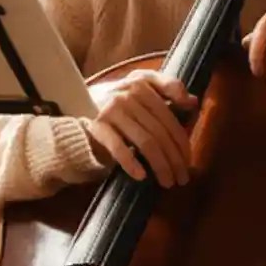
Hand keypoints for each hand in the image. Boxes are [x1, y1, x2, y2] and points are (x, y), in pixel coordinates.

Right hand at [85, 70, 197, 186]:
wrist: (72, 101)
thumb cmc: (114, 98)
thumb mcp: (139, 86)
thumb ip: (167, 89)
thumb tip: (193, 102)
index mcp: (142, 83)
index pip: (169, 116)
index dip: (182, 140)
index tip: (188, 159)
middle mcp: (128, 94)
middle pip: (160, 132)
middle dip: (174, 158)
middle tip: (182, 178)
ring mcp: (111, 109)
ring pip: (146, 142)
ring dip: (160, 165)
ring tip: (167, 181)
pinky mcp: (96, 126)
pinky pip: (119, 148)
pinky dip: (132, 163)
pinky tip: (141, 176)